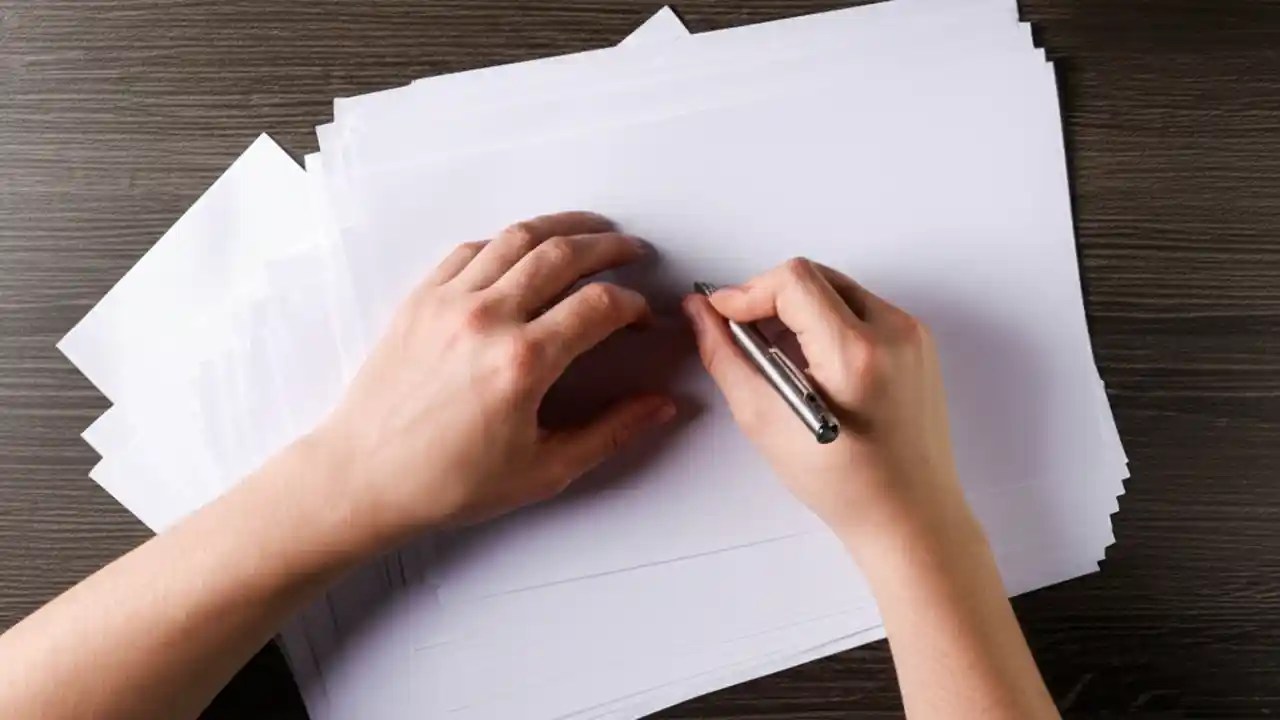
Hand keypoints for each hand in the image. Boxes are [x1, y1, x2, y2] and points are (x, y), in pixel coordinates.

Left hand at [310, 211, 675, 552]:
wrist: (364, 477)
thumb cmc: (447, 482)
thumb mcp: (544, 471)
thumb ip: (611, 433)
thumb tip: (660, 407)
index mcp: (522, 363)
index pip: (599, 305)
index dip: (633, 305)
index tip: (641, 317)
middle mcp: (486, 319)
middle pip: (564, 254)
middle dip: (609, 247)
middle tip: (632, 251)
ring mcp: (449, 302)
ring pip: (518, 238)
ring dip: (563, 227)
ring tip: (591, 229)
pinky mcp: (420, 299)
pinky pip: (472, 250)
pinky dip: (507, 241)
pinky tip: (525, 249)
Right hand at [683, 258, 975, 551]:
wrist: (910, 517)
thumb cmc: (846, 485)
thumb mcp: (766, 422)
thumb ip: (727, 358)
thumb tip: (701, 314)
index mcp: (856, 354)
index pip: (794, 281)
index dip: (748, 291)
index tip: (723, 312)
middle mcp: (894, 333)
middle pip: (815, 276)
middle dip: (770, 296)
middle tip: (745, 332)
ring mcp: (913, 335)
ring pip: (837, 288)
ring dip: (799, 307)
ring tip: (779, 354)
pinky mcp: (918, 344)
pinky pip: (862, 308)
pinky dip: (828, 321)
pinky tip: (813, 363)